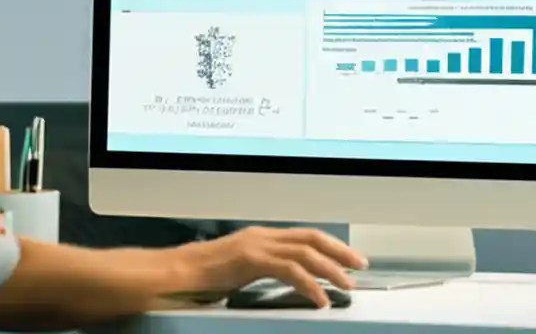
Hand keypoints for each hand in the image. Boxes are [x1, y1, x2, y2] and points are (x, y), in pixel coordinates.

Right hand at [169, 226, 366, 307]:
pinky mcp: (250, 259)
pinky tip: (320, 298)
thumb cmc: (200, 276)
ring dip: (331, 269)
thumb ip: (261, 269)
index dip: (331, 246)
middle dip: (340, 251)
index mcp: (261, 237)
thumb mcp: (238, 270)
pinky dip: (310, 284)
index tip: (350, 259)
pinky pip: (290, 270)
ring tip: (347, 286)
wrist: (174, 274)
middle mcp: (262, 236)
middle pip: (312, 238)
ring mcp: (257, 245)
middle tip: (360, 267)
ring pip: (306, 252)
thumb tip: (286, 279)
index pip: (305, 236)